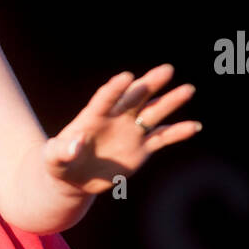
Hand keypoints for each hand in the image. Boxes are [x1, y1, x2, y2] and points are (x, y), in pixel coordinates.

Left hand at [43, 63, 200, 194]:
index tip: (127, 77)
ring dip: (170, 102)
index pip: (105, 98)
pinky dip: (178, 132)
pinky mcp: (141, 148)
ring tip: (187, 89)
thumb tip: (77, 142)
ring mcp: (130, 132)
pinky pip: (162, 138)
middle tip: (167, 70)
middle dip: (150, 84)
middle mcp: (116, 119)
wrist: (74, 179)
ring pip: (153, 113)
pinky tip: (194, 126)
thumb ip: (63, 150)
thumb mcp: (54, 159)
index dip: (115, 89)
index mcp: (93, 116)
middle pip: (135, 97)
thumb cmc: (59, 162)